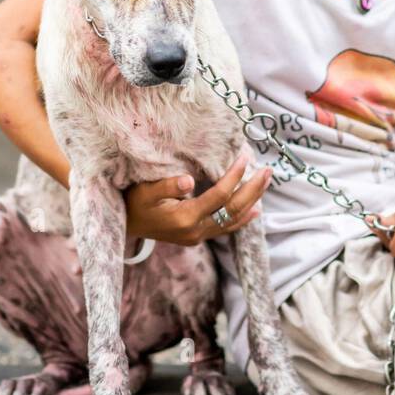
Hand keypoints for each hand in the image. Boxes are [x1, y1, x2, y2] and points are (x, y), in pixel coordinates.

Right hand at [124, 151, 272, 245]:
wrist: (126, 226)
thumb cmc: (134, 202)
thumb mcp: (145, 191)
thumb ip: (166, 186)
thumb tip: (189, 180)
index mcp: (184, 217)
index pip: (219, 195)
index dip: (234, 176)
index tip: (245, 157)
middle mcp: (195, 230)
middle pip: (233, 209)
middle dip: (253, 189)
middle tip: (268, 171)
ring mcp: (198, 236)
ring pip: (233, 219)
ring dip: (252, 201)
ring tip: (266, 182)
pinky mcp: (197, 237)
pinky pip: (225, 228)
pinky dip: (242, 219)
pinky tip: (255, 210)